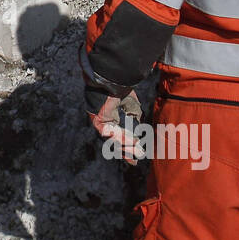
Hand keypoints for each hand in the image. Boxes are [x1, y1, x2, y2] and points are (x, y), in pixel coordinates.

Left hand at [80, 45, 144, 164]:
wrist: (111, 79)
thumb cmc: (119, 88)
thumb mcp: (131, 103)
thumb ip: (134, 114)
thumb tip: (140, 124)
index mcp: (110, 117)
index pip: (118, 135)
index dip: (127, 145)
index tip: (136, 155)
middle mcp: (104, 122)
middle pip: (114, 142)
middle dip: (126, 151)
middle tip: (135, 160)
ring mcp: (99, 123)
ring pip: (113, 140)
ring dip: (126, 146)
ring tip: (137, 153)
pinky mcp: (98, 122)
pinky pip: (111, 135)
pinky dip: (122, 139)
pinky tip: (133, 142)